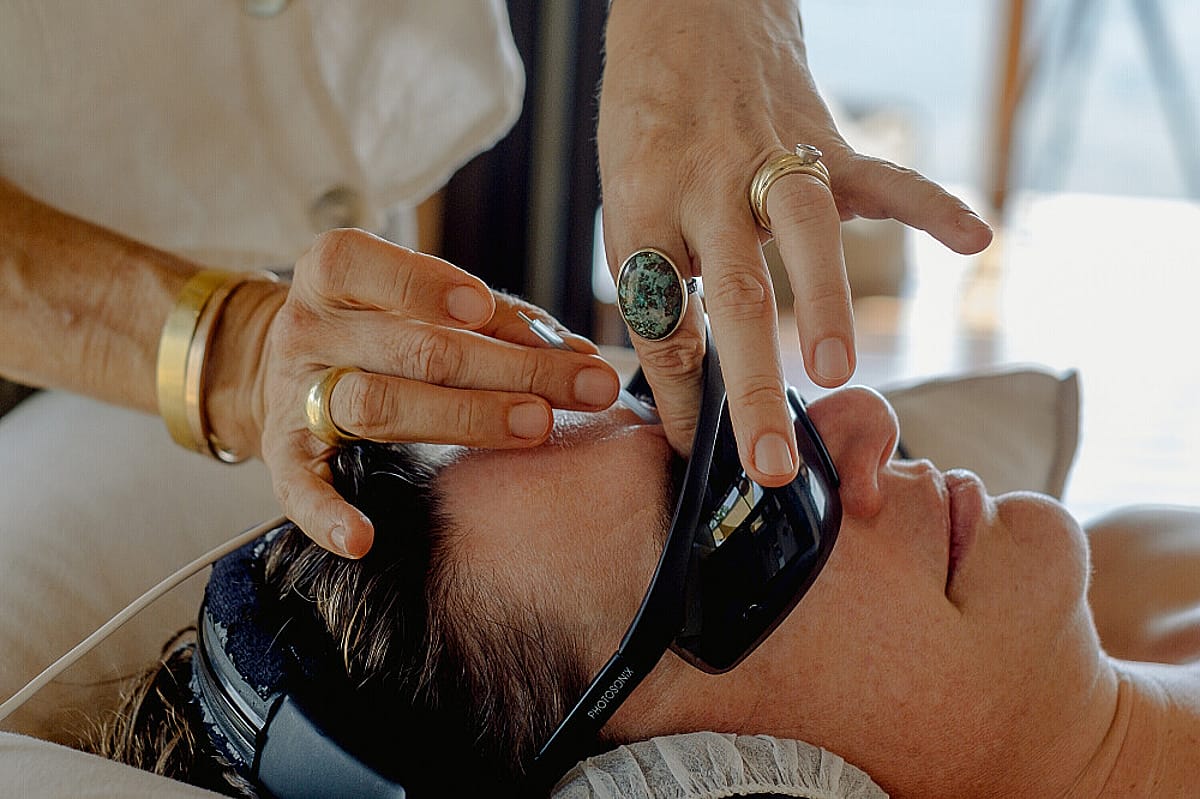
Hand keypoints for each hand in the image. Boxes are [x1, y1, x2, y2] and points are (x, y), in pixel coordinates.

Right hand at [221, 229, 619, 556]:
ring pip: (375, 406)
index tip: (482, 307)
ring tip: (534, 426)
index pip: (361, 264)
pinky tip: (363, 539)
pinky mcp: (286, 459)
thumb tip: (583, 357)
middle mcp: (307, 332)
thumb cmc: (383, 330)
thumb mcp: (423, 305)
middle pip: (409, 348)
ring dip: (462, 418)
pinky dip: (328, 516)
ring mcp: (295, 398)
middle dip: (505, 367)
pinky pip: (300, 491)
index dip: (420, 283)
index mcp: (332, 277)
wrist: (286, 373)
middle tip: (580, 386)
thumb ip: (498, 322)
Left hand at [599, 0, 991, 485]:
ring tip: (837, 370)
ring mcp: (769, 159)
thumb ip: (658, 279)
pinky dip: (930, 205)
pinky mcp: (823, 138)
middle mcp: (705, 188)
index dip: (675, 389)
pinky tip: (975, 238)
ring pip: (804, 229)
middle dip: (750, 384)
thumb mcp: (625, 201)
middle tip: (768, 461)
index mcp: (646, 210)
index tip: (691, 447)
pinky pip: (882, 173)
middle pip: (731, 292)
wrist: (688, 16)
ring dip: (825, 299)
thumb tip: (681, 383)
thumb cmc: (652, 127)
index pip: (661, 317)